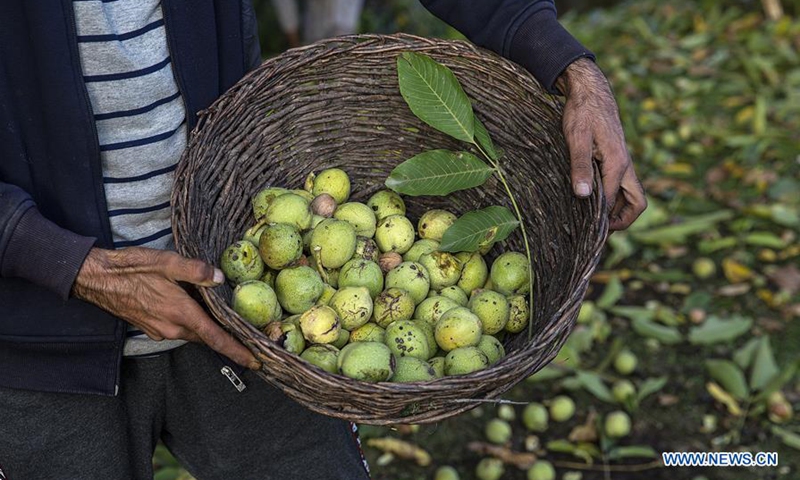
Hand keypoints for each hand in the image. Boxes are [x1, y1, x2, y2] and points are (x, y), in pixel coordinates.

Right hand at [73, 247, 259, 369]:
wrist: (97, 279)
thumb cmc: (131, 269)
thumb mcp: (168, 262)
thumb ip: (197, 270)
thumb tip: (220, 278)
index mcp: (181, 313)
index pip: (216, 338)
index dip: (237, 351)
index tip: (255, 361)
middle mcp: (172, 328)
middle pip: (208, 337)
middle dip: (227, 339)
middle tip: (248, 335)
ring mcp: (161, 330)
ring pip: (194, 334)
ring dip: (208, 329)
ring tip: (225, 320)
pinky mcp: (152, 328)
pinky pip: (180, 330)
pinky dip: (193, 324)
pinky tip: (196, 309)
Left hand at [555, 58, 646, 229]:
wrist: (590, 90)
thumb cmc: (582, 111)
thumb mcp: (576, 137)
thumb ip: (580, 166)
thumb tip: (584, 196)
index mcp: (618, 163)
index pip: (613, 202)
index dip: (600, 220)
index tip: (584, 233)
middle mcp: (625, 166)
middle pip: (636, 203)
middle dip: (621, 222)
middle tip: (597, 233)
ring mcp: (623, 163)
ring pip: (630, 195)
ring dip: (618, 211)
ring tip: (593, 222)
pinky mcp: (616, 159)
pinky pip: (621, 185)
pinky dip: (612, 197)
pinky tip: (590, 200)